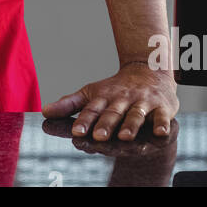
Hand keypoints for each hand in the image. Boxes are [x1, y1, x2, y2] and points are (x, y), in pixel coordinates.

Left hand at [42, 63, 178, 141]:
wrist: (149, 69)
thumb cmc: (116, 89)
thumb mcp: (91, 94)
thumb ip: (69, 104)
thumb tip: (44, 112)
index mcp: (104, 98)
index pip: (92, 110)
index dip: (84, 121)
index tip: (76, 131)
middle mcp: (123, 100)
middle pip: (113, 113)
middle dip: (106, 125)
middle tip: (98, 136)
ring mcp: (143, 103)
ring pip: (136, 115)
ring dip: (131, 125)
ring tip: (124, 137)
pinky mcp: (162, 107)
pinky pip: (163, 117)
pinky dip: (163, 124)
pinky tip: (161, 132)